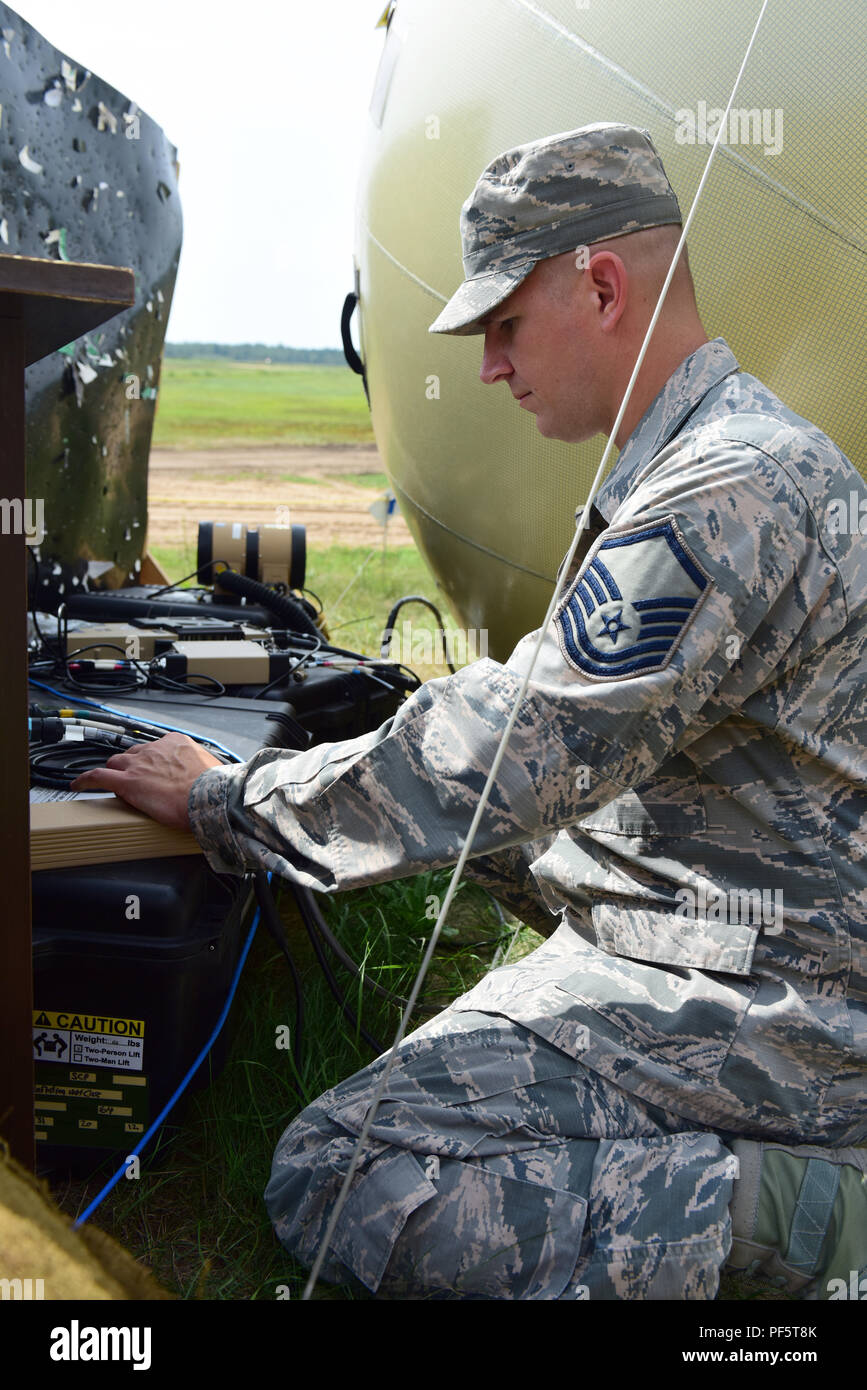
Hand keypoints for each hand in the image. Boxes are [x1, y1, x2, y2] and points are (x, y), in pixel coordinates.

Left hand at [69, 732, 223, 829]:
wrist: (209, 797)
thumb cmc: (214, 787)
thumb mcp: (211, 766)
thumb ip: (201, 765)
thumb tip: (209, 772)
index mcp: (175, 742)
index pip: (154, 748)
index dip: (150, 761)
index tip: (151, 767)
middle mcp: (154, 750)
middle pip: (132, 754)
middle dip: (131, 766)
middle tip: (136, 779)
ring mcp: (139, 765)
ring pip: (116, 764)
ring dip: (114, 774)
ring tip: (111, 784)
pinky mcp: (127, 783)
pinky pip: (98, 777)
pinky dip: (85, 780)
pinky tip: (77, 785)